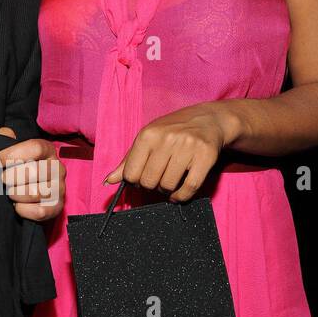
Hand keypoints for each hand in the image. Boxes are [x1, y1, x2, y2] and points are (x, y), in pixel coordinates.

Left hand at [0, 132, 64, 221]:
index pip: (35, 148)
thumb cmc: (17, 168)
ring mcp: (60, 188)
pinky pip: (40, 211)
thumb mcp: (10, 150)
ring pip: (36, 193)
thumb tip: (5, 133)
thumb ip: (6, 139)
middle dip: (11, 178)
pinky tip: (18, 206)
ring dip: (16, 194)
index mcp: (48, 150)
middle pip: (34, 171)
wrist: (25, 192)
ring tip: (10, 193)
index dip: (12, 155)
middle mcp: (57, 168)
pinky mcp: (57, 207)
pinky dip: (24, 210)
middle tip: (2, 180)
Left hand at [103, 103, 242, 202]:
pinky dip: (181, 196)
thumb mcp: (148, 139)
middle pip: (149, 182)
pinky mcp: (205, 156)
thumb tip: (108, 181)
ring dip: (167, 191)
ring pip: (168, 186)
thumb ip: (128, 161)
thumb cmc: (173, 130)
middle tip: (158, 179)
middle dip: (151, 186)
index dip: (134, 181)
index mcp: (148, 134)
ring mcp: (187, 147)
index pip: (131, 173)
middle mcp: (167, 139)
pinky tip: (178, 193)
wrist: (209, 119)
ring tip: (170, 181)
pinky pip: (189, 188)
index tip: (142, 178)